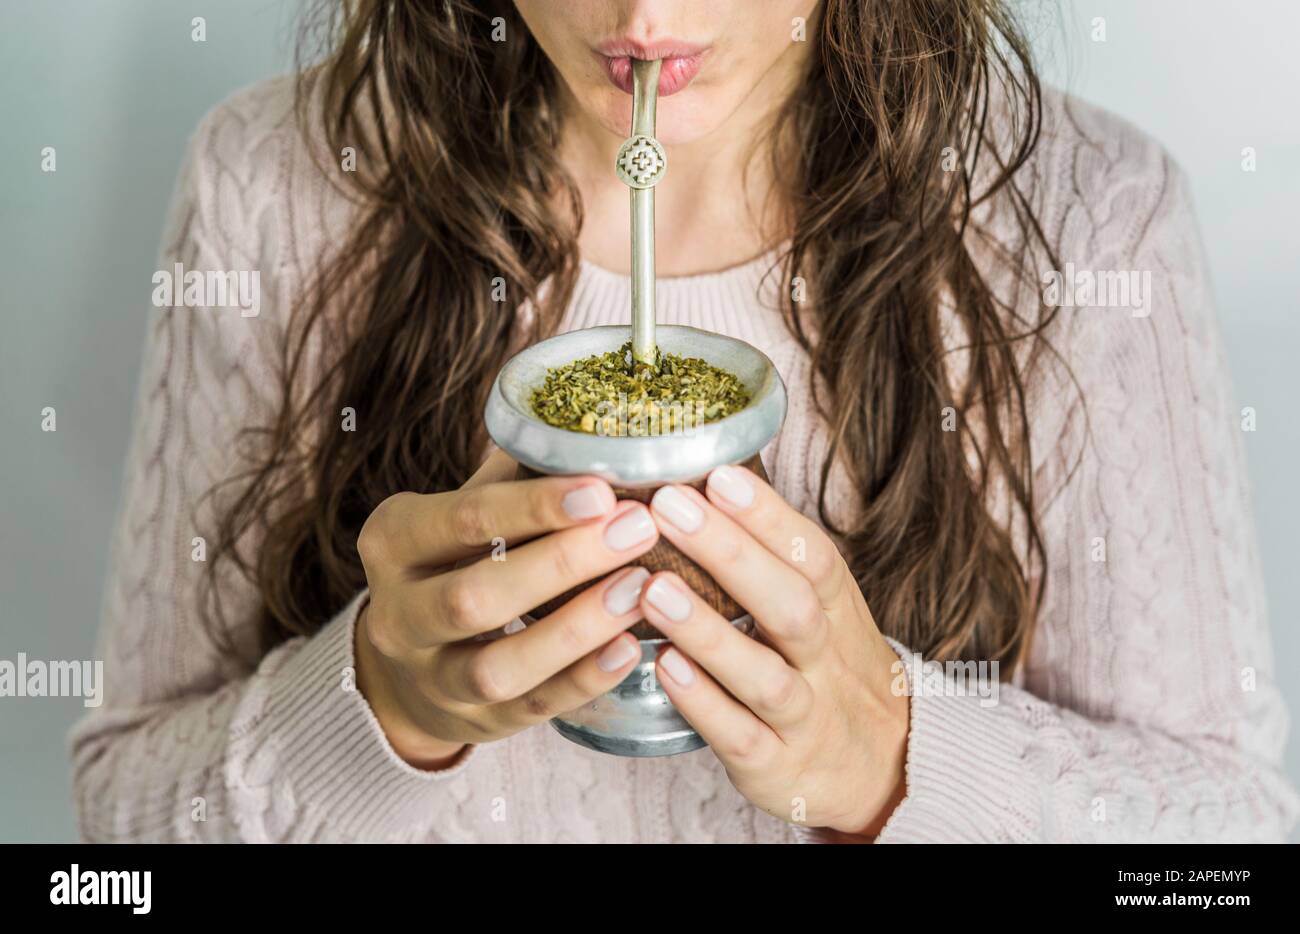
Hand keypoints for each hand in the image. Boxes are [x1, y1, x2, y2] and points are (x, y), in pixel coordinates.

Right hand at [353, 451, 659, 768]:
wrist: (405, 667)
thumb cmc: (456, 561)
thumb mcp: (458, 514)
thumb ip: (514, 476)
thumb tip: (599, 425)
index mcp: (392, 541)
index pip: (462, 520)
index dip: (533, 507)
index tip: (603, 488)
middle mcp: (397, 616)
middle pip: (475, 596)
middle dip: (562, 562)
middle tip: (639, 528)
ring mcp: (431, 679)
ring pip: (497, 667)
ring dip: (575, 628)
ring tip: (640, 588)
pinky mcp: (474, 725)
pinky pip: (530, 709)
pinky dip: (583, 680)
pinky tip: (630, 647)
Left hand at [640, 465, 909, 836]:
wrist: (886, 770)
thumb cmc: (830, 670)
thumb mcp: (824, 611)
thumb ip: (775, 559)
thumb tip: (707, 482)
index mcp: (838, 611)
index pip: (812, 555)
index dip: (767, 516)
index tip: (718, 475)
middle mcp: (827, 660)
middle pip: (791, 604)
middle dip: (732, 554)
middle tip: (670, 508)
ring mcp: (806, 717)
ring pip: (765, 676)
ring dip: (710, 632)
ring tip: (654, 589)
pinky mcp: (778, 768)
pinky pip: (742, 738)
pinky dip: (705, 705)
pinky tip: (665, 669)